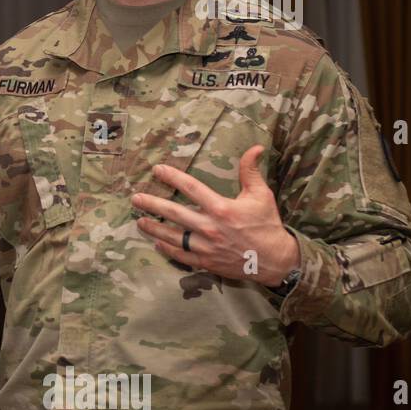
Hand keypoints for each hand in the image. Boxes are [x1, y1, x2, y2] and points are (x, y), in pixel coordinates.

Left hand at [131, 145, 301, 286]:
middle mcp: (210, 228)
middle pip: (174, 213)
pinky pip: (180, 256)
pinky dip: (167, 249)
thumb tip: (254, 147)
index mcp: (222, 208)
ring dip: (154, 228)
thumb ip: (251, 171)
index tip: (158, 170)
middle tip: (135, 198)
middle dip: (152, 204)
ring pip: (172, 236)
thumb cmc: (267, 225)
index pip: (191, 188)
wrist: (275, 260)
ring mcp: (206, 247)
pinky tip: (156, 243)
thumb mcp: (261, 194)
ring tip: (139, 221)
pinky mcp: (206, 262)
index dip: (172, 177)